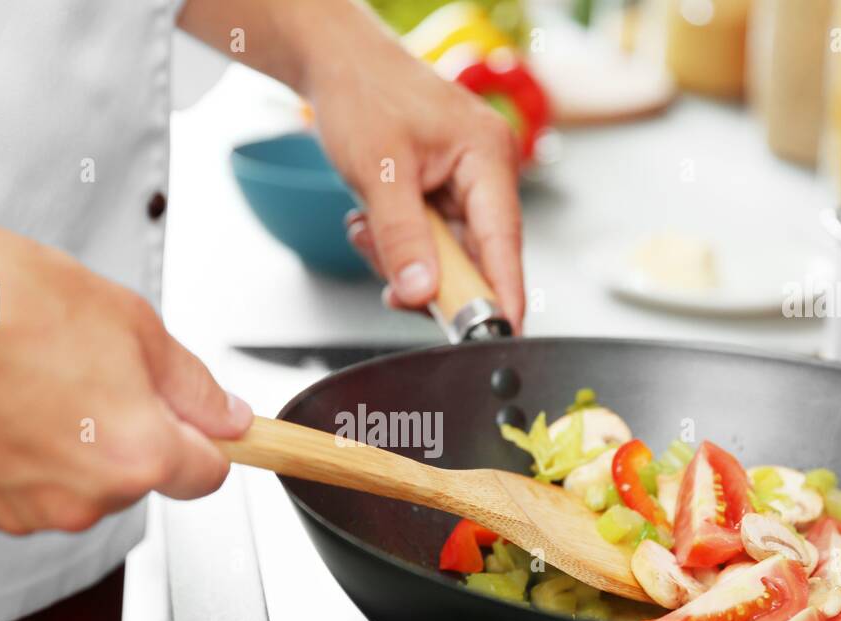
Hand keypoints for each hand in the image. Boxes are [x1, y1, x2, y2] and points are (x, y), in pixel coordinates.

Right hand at [0, 223, 253, 533]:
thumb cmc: (2, 299)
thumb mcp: (132, 324)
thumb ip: (193, 387)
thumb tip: (228, 418)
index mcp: (136, 456)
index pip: (208, 476)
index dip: (205, 440)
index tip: (195, 422)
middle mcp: (82, 500)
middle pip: (139, 480)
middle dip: (131, 434)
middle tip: (90, 373)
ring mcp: (23, 510)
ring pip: (80, 488)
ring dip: (73, 448)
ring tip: (34, 382)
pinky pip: (24, 491)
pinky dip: (21, 458)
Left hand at [179, 0, 525, 329]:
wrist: (336, 63)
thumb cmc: (363, 93)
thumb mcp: (378, 171)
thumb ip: (402, 237)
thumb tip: (420, 292)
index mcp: (488, 158)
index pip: (504, 243)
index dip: (502, 296)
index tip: (498, 337)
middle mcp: (485, 175)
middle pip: (476, 260)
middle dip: (429, 277)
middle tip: (391, 283)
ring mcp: (464, 187)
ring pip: (446, 258)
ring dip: (402, 258)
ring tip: (367, 225)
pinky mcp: (441, 197)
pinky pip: (428, 244)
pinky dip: (396, 246)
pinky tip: (370, 220)